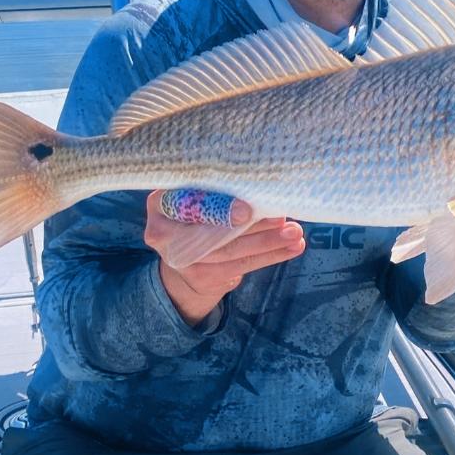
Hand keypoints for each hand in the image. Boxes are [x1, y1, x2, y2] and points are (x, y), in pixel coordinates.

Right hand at [144, 190, 305, 326]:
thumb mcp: (195, 192)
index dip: (218, 210)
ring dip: (267, 243)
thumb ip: (215, 186)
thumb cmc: (197, 212)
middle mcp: (163, 233)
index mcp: (160, 203)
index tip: (248, 211)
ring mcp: (181, 260)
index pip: (189, 205)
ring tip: (294, 233)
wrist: (184, 258)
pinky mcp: (202, 278)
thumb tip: (260, 177)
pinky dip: (270, 255)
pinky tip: (292, 247)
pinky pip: (240, 266)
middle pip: (214, 232)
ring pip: (231, 251)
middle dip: (253, 226)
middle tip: (283, 218)